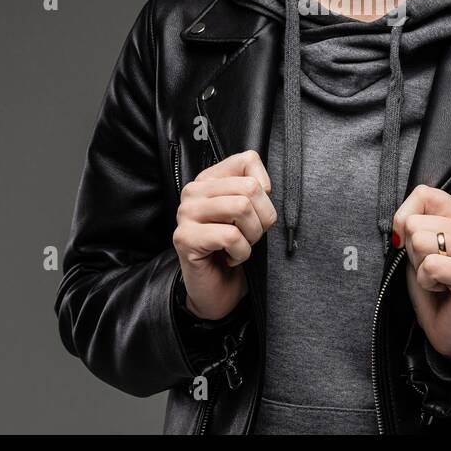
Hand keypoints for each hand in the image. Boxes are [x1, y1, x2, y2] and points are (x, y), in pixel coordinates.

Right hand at [172, 150, 277, 320]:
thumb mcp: (250, 214)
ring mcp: (185, 213)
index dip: (265, 189)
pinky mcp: (185, 238)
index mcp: (209, 179)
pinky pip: (231, 236)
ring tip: (240, 246)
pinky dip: (241, 253)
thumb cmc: (235, 250)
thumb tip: (264, 187)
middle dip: (262, 218)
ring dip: (252, 236)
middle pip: (250, 187)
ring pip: (241, 207)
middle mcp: (193, 191)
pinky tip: (230, 259)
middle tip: (250, 236)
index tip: (256, 212)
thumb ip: (254, 191)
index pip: (248, 160)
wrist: (217, 291)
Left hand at [392, 185, 450, 364]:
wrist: (445, 323)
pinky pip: (431, 266)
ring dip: (421, 267)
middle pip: (416, 223)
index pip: (423, 193)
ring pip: (421, 242)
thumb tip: (402, 223)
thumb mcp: (415, 241)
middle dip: (414, 250)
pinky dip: (427, 281)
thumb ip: (410, 219)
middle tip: (431, 267)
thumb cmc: (431, 280)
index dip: (405, 221)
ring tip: (437, 277)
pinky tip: (442, 288)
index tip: (417, 243)